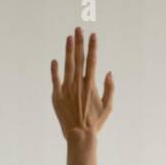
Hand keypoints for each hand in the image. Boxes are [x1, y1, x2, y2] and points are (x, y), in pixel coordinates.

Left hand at [50, 27, 113, 142]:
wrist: (80, 135)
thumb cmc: (95, 122)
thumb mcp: (108, 106)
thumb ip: (110, 88)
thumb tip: (109, 72)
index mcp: (91, 85)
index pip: (92, 61)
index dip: (93, 47)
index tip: (93, 35)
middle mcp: (78, 84)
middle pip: (79, 59)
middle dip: (79, 42)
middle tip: (78, 29)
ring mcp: (66, 89)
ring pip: (67, 65)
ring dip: (68, 50)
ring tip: (69, 37)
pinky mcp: (56, 96)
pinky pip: (55, 79)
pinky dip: (55, 70)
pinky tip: (55, 60)